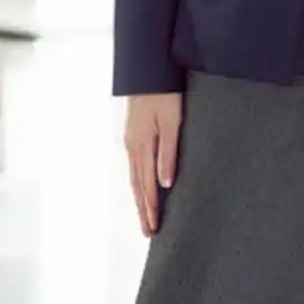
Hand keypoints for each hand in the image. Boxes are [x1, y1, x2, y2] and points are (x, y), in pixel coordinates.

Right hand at [124, 93, 182, 236]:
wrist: (147, 70)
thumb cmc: (164, 94)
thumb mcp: (172, 122)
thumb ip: (168, 153)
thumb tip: (165, 184)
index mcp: (142, 146)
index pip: (146, 186)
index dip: (150, 208)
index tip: (154, 228)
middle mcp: (133, 147)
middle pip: (137, 186)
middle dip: (143, 210)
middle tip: (148, 232)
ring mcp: (131, 140)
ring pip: (134, 177)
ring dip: (139, 198)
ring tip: (145, 216)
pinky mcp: (133, 134)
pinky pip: (134, 165)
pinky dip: (137, 182)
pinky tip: (141, 188)